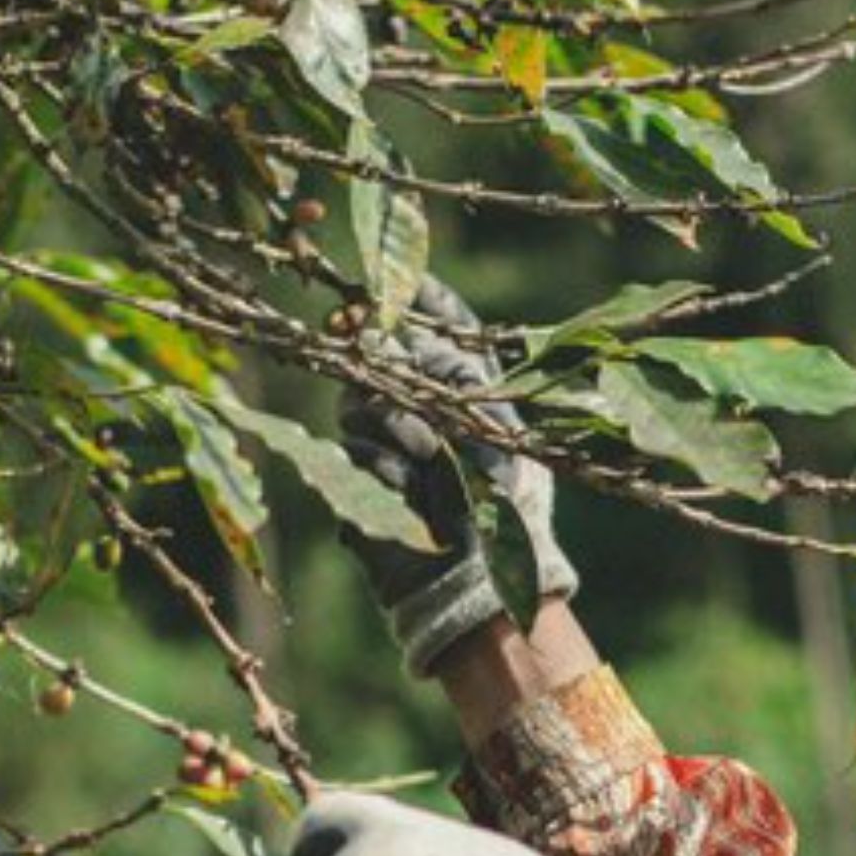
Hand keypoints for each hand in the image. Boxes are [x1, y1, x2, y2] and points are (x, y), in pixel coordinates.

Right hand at [339, 280, 577, 675]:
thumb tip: (404, 334)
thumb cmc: (502, 507)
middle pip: (383, 357)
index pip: (444, 325)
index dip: (425, 297)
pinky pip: (353, 449)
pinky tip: (411, 488)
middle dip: (394, 365)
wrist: (479, 578)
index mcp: (467, 391)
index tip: (407, 277)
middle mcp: (422, 409)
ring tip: (429, 457)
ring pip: (359, 402)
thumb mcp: (494, 429)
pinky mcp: (358, 479)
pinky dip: (385, 465)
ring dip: (394, 424)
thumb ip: (455, 375)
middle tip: (405, 374)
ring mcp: (385, 442)